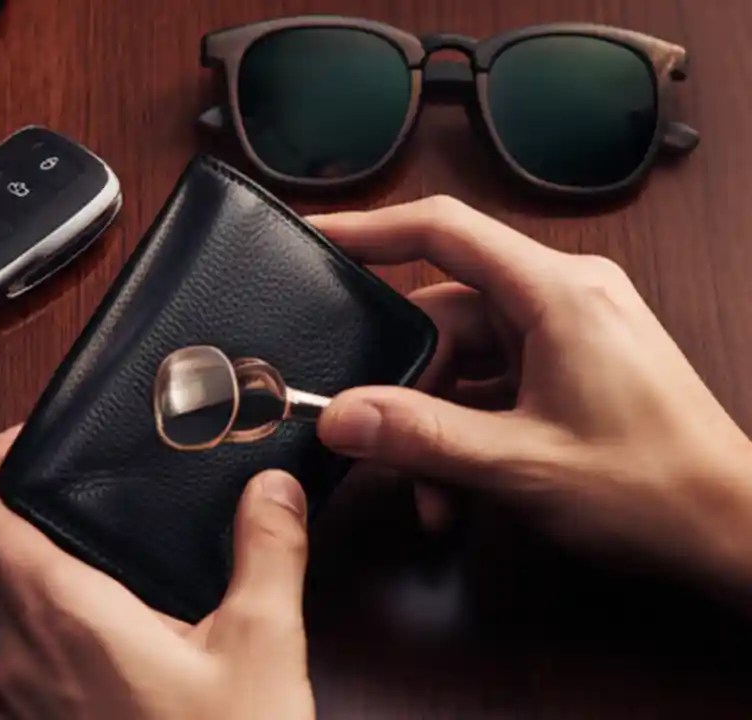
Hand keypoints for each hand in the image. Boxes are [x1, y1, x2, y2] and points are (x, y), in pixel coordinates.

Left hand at [0, 428, 314, 719]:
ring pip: (9, 607)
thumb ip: (267, 553)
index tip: (21, 441)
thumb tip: (270, 492)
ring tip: (107, 549)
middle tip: (81, 486)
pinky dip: (57, 623)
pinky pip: (29, 656)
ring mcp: (20, 704)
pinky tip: (121, 629)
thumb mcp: (261, 648)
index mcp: (59, 614)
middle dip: (26, 509)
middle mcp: (20, 656)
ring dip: (43, 569)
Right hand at [308, 196, 751, 600]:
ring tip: (432, 495)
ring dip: (435, 425)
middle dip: (406, 387)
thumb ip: (420, 436)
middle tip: (374, 443)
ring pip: (463, 360)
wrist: (735, 531)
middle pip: (443, 316)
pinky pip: (491, 384)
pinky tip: (456, 491)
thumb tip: (339, 416)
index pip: (443, 230)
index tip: (313, 235)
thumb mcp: (520, 464)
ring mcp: (567, 332)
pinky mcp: (570, 365)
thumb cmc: (653, 488)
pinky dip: (465, 431)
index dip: (369, 227)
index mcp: (556, 292)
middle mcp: (561, 297)